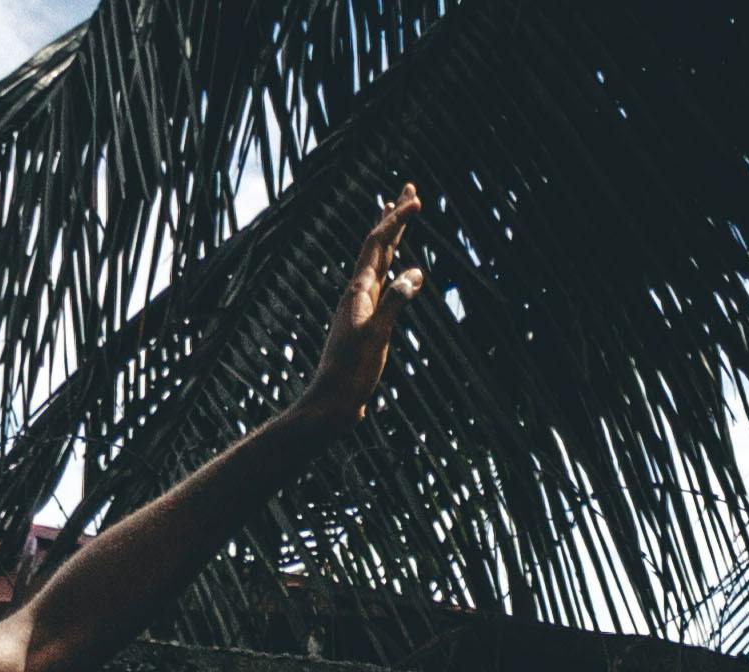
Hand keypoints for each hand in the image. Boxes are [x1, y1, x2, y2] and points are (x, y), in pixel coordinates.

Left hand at [304, 186, 424, 422]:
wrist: (332, 405)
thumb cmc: (351, 374)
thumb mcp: (376, 337)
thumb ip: (394, 303)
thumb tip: (414, 272)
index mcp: (358, 292)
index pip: (377, 245)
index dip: (396, 220)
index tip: (416, 200)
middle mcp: (357, 294)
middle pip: (377, 246)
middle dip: (394, 217)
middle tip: (410, 189)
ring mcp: (361, 308)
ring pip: (379, 263)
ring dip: (391, 238)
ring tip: (399, 215)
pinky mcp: (366, 323)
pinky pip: (382, 285)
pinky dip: (392, 268)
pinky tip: (398, 270)